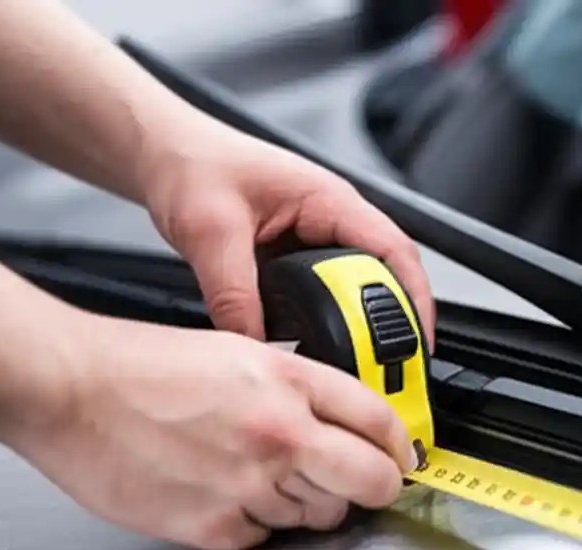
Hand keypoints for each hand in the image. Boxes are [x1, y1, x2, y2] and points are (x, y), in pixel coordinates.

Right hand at [8, 315, 418, 549]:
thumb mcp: (234, 351)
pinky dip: (257, 524)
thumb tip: (336, 419)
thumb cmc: (138, 366)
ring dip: (309, 503)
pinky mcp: (216, 526)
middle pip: (372, 480)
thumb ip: (292, 385)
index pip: (378, 421)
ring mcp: (249, 484)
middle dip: (377, 486)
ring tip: (266, 478)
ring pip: (320, 515)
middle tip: (367, 485)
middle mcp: (279, 434)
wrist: (71, 389)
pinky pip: (266, 537)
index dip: (399, 445)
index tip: (400, 457)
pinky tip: (227, 493)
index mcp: (287, 381)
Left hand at [141, 121, 435, 347]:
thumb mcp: (210, 232)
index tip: (417, 340)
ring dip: (359, 322)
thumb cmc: (193, 165)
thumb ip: (232, 293)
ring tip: (360, 360)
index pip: (394, 250)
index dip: (415, 298)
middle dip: (391, 321)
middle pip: (385, 275)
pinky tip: (320, 344)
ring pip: (356, 288)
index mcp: (328, 199)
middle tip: (387, 364)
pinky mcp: (294, 257)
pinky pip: (325, 294)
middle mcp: (331, 218)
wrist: (164, 154)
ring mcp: (315, 238)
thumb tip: (255, 345)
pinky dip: (329, 320)